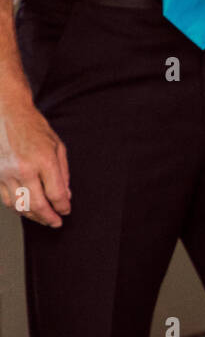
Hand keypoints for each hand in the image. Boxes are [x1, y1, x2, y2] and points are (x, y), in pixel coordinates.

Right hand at [0, 97, 70, 226]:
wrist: (6, 114)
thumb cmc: (32, 126)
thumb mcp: (57, 144)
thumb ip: (63, 171)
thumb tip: (66, 194)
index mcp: (44, 159)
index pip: (56, 193)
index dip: (63, 206)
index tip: (66, 210)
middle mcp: (25, 169)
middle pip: (38, 205)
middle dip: (49, 218)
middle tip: (56, 222)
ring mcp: (7, 173)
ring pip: (21, 206)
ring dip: (33, 216)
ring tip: (42, 218)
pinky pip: (7, 200)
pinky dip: (18, 208)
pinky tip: (26, 209)